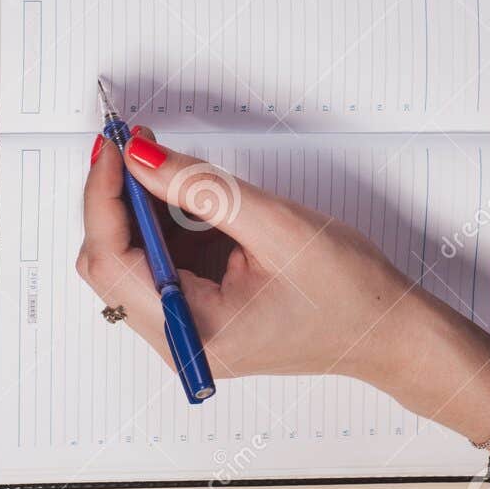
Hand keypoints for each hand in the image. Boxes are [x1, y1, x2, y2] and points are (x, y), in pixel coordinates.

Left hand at [76, 130, 421, 383]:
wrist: (385, 331)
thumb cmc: (348, 294)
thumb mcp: (274, 224)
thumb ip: (199, 189)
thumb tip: (142, 159)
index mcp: (195, 332)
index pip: (111, 260)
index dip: (103, 196)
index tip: (116, 147)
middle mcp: (180, 342)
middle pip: (110, 263)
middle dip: (118, 199)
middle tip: (138, 146)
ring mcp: (186, 332)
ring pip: (132, 261)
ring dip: (143, 209)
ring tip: (172, 168)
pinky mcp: (199, 316)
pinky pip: (160, 265)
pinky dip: (165, 226)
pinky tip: (189, 199)